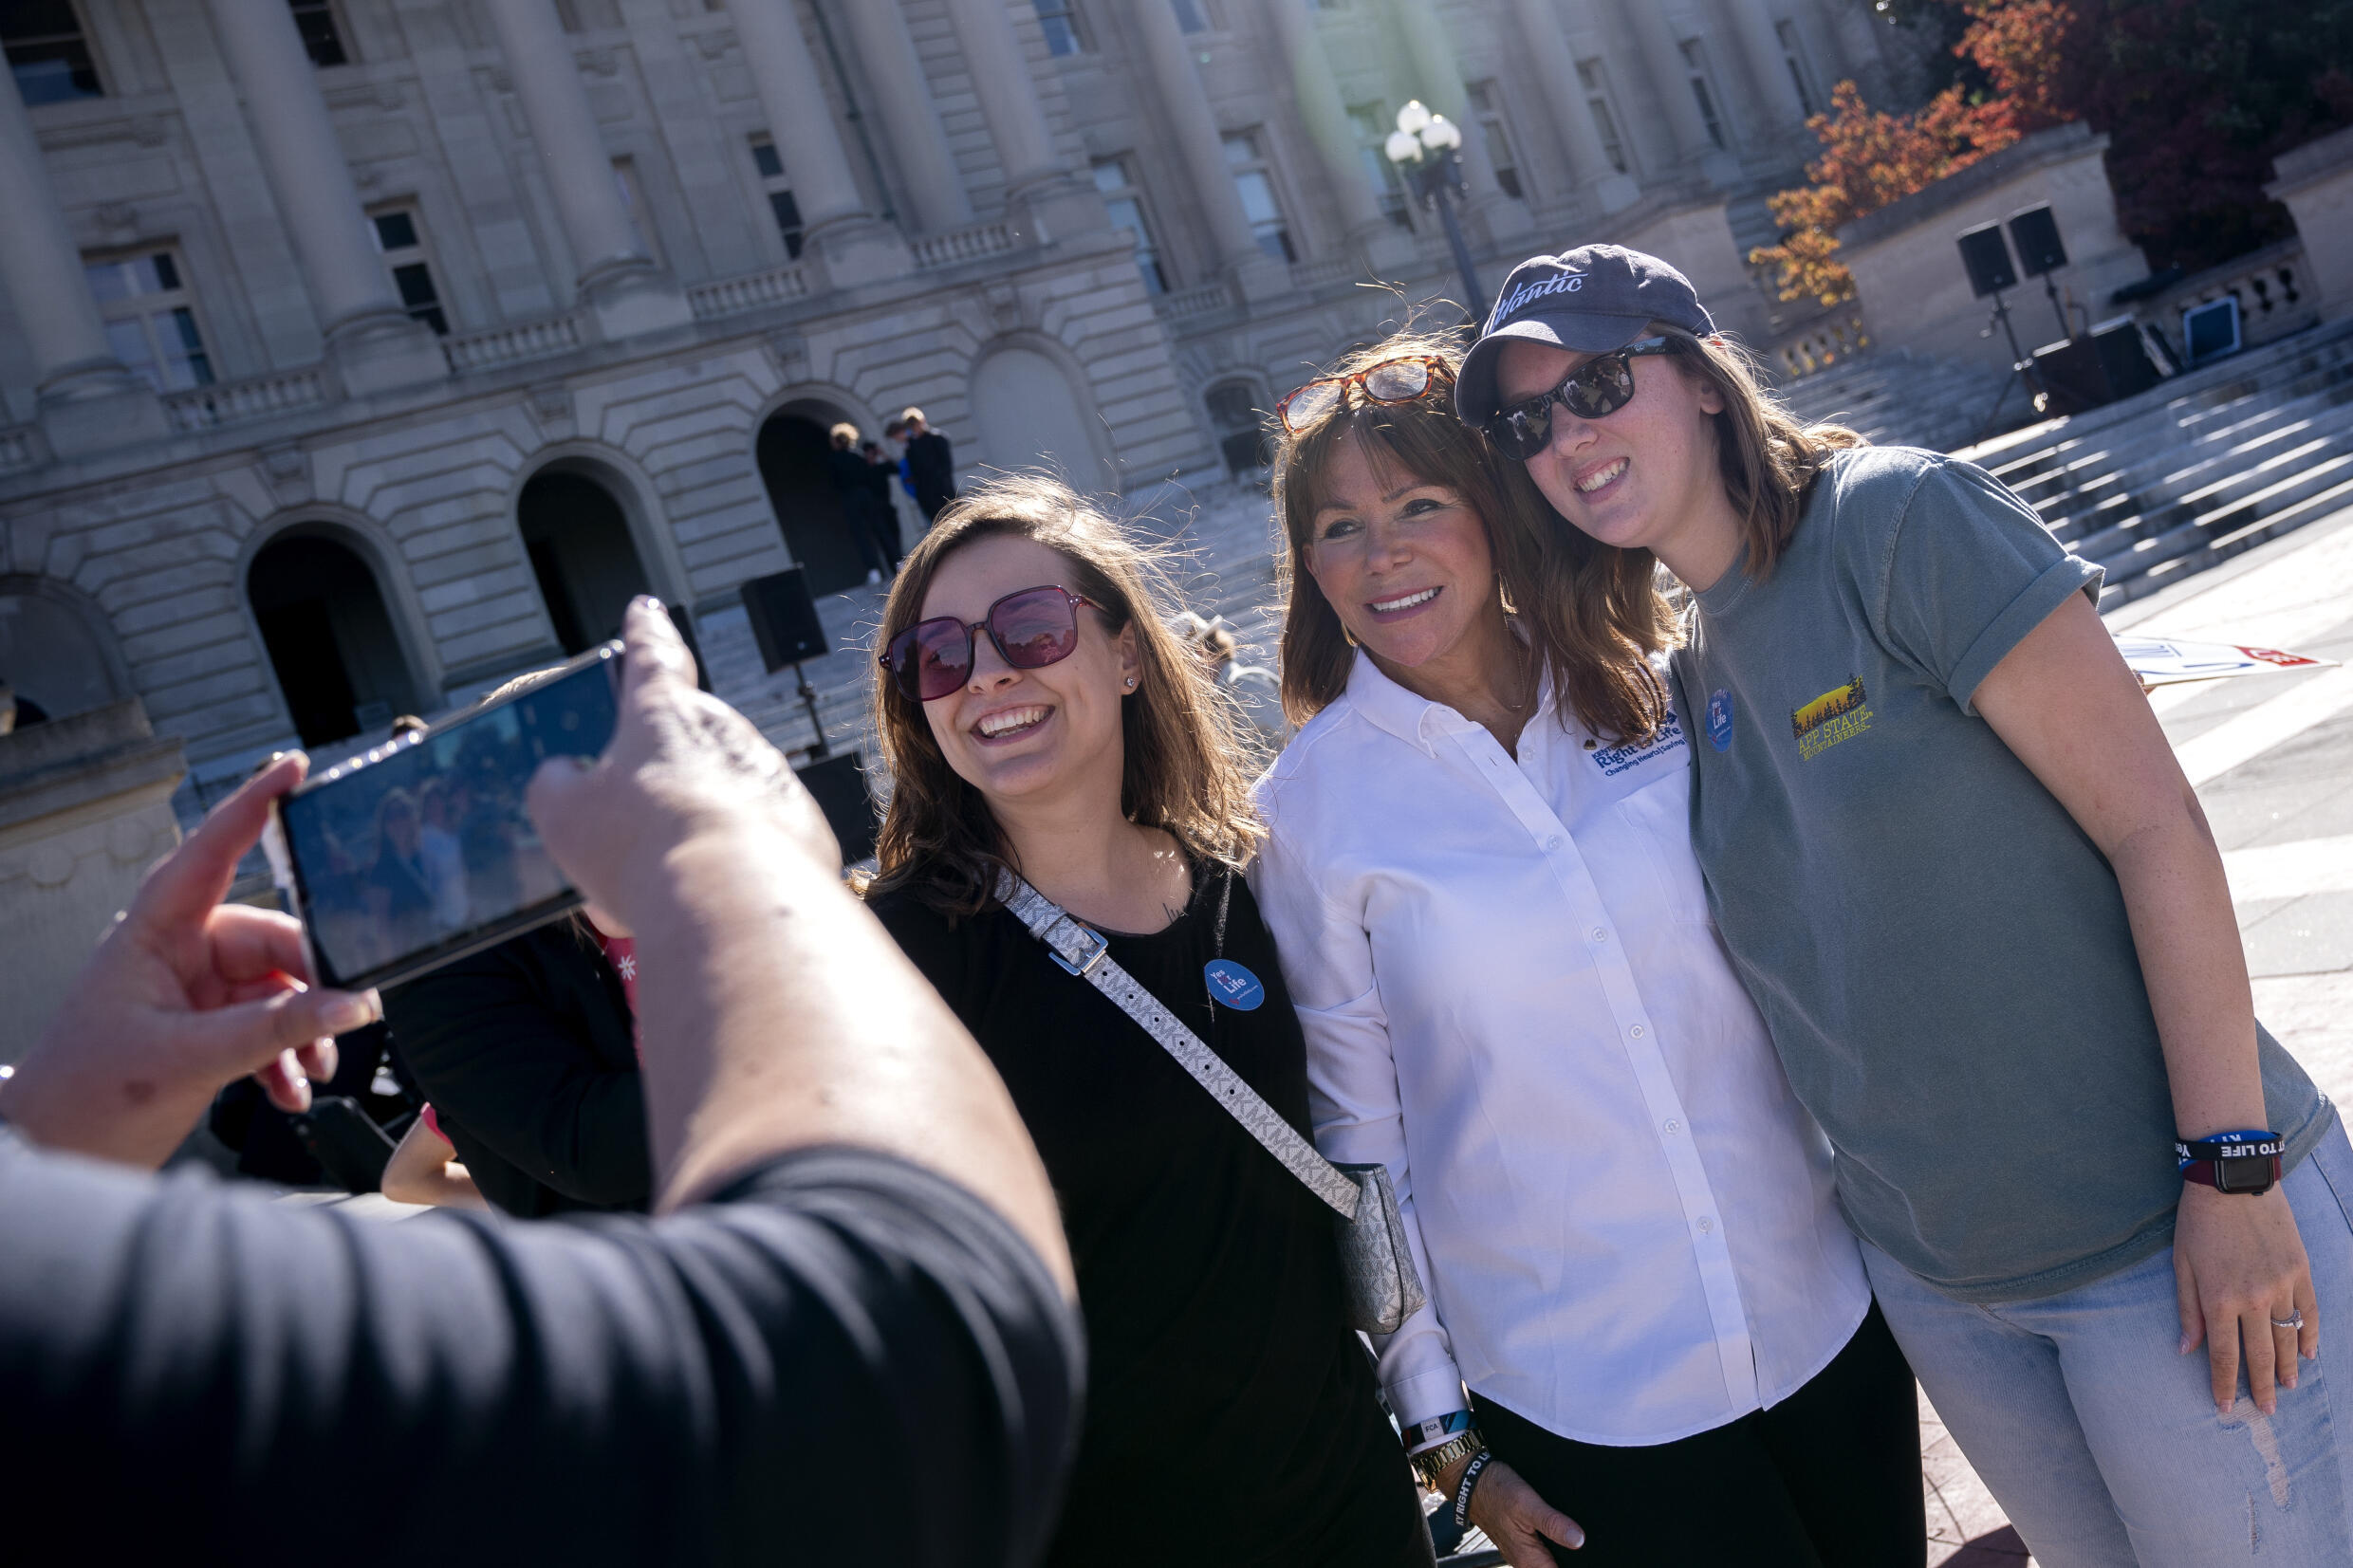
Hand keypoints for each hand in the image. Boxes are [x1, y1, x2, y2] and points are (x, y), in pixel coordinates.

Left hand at [0, 753, 378, 1167]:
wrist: (52, 1154)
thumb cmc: (88, 1097)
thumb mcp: (190, 1060)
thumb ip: (276, 1031)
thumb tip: (353, 1004)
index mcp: (155, 934)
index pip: (213, 853)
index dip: (254, 806)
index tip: (297, 769)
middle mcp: (178, 954)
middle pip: (273, 940)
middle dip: (314, 983)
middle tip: (348, 1016)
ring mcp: (193, 994)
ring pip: (279, 989)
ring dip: (305, 1031)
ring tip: (316, 1070)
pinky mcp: (204, 1032)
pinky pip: (268, 1028)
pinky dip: (288, 1058)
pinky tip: (292, 1091)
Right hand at [525, 597, 837, 935]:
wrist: (737, 900)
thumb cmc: (643, 849)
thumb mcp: (563, 815)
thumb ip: (555, 786)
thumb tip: (559, 777)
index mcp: (663, 713)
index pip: (651, 655)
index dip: (644, 634)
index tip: (647, 611)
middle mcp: (726, 732)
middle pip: (683, 751)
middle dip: (658, 790)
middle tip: (628, 839)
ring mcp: (771, 776)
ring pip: (720, 802)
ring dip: (692, 836)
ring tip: (661, 889)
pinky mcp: (802, 824)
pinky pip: (758, 839)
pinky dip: (733, 866)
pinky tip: (708, 902)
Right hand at [1436, 1453, 1584, 1563]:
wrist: (1471, 1480)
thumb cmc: (1495, 1490)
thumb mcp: (1527, 1503)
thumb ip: (1553, 1523)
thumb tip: (1579, 1540)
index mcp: (1529, 1560)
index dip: (1577, 1564)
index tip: (1586, 1554)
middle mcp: (1525, 1561)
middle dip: (1571, 1559)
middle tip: (1580, 1542)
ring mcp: (1522, 1553)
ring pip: (1548, 1563)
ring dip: (1562, 1555)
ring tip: (1570, 1535)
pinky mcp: (1521, 1543)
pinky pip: (1542, 1554)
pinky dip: (1554, 1548)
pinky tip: (1561, 1534)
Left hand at [2176, 1180, 2318, 1413]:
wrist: (2232, 1182)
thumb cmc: (2198, 1222)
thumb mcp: (2181, 1265)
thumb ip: (2186, 1310)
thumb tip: (2185, 1350)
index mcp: (2218, 1299)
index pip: (2223, 1355)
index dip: (2225, 1385)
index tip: (2227, 1407)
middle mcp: (2252, 1299)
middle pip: (2260, 1355)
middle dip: (2261, 1387)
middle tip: (2267, 1411)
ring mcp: (2281, 1286)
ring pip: (2287, 1338)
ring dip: (2288, 1366)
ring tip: (2287, 1388)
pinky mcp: (2300, 1271)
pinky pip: (2309, 1313)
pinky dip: (2309, 1336)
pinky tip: (2307, 1354)